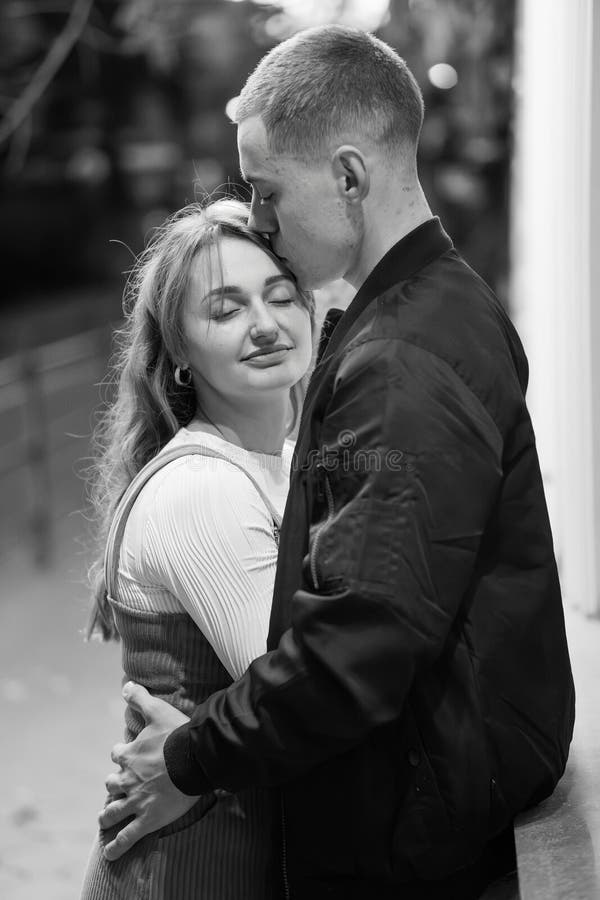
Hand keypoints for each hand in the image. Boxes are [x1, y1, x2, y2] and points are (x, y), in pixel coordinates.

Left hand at [99, 682, 200, 860]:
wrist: (195, 758)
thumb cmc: (177, 734)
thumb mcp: (157, 710)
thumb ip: (140, 697)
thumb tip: (126, 684)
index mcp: (130, 755)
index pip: (118, 755)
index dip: (121, 755)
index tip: (125, 755)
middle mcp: (128, 779)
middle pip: (112, 784)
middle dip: (114, 786)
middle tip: (118, 788)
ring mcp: (136, 801)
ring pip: (113, 811)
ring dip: (108, 815)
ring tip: (105, 818)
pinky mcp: (147, 819)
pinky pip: (126, 837)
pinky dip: (116, 847)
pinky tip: (110, 854)